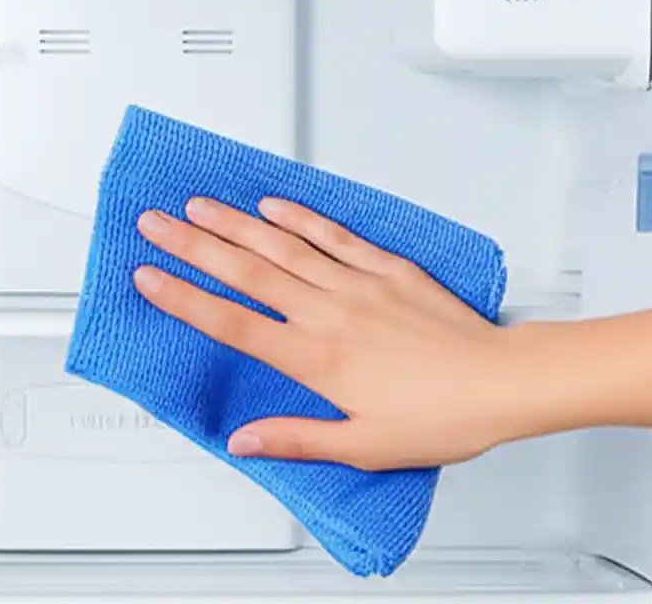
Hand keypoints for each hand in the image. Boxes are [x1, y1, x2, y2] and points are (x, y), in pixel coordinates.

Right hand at [133, 197, 534, 471]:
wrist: (504, 381)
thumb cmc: (443, 417)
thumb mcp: (365, 446)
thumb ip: (298, 439)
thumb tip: (244, 440)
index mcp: (316, 359)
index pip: (233, 323)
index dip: (184, 298)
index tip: (148, 278)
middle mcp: (329, 313)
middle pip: (246, 272)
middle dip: (192, 245)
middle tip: (153, 224)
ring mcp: (357, 285)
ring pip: (282, 245)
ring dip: (235, 223)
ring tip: (198, 205)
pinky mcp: (387, 269)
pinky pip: (334, 236)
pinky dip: (301, 217)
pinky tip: (273, 204)